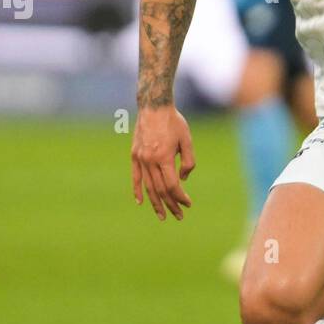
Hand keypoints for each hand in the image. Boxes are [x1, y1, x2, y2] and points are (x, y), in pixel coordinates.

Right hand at [131, 104, 195, 219]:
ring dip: (156, 203)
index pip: (172, 185)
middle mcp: (150, 160)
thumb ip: (188, 162)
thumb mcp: (187, 141)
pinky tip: (141, 202)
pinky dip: (137, 191)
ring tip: (162, 215)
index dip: (180, 197)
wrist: (154, 107)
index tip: (188, 204)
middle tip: (179, 216)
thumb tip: (182, 180)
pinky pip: (135, 177)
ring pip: (148, 187)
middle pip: (160, 190)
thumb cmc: (174, 122)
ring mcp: (140, 158)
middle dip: (170, 205)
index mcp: (164, 157)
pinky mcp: (135, 155)